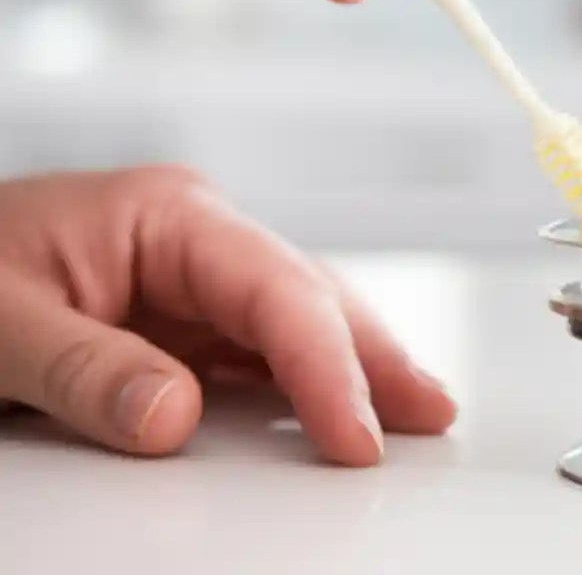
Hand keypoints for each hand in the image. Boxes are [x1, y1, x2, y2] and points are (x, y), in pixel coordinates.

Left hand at [0, 167, 455, 465]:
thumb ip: (85, 368)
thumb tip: (174, 420)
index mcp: (167, 215)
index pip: (275, 287)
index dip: (326, 363)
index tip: (353, 433)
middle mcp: (195, 240)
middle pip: (310, 297)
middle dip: (373, 355)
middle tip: (428, 414)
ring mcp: (194, 279)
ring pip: (299, 320)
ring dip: (357, 367)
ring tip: (413, 411)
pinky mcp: (183, 320)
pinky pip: (261, 350)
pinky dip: (306, 382)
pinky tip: (339, 409)